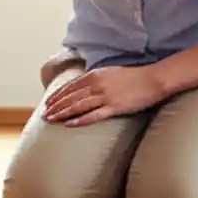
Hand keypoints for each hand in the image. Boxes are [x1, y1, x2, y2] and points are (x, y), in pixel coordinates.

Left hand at [42, 65, 166, 126]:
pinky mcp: (114, 107)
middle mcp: (97, 84)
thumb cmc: (133, 76)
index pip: (70, 86)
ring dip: (62, 113)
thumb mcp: (110, 73)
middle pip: (70, 97)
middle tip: (44, 115)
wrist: (153, 80)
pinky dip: (79, 120)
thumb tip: (83, 86)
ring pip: (77, 106)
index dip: (57, 96)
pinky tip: (69, 124)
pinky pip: (92, 115)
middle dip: (55, 106)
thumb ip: (95, 78)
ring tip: (52, 120)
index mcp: (95, 75)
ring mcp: (105, 96)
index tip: (48, 103)